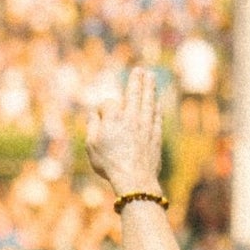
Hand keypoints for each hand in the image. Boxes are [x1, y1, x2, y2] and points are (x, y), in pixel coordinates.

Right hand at [86, 67, 164, 197]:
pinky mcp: (156, 135)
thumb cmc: (109, 164)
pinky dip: (156, 107)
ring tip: (150, 77)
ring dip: (150, 87)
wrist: (134, 179)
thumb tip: (95, 113)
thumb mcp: (92, 146)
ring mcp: (146, 125)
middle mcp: (131, 117)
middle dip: (136, 80)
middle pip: (134, 93)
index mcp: (113, 118)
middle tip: (140, 70)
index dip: (102, 109)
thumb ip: (93, 126)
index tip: (100, 119)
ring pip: (148, 101)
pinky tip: (157, 102)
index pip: (108, 103)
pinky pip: (157, 116)